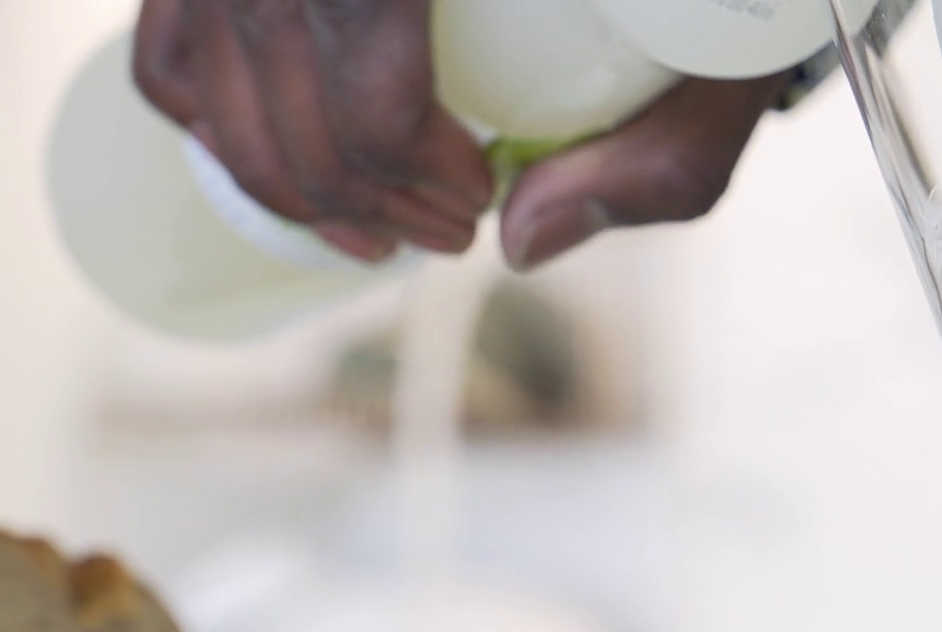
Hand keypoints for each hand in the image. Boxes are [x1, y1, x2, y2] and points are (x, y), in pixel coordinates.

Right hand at [133, 1, 788, 267]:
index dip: (399, 150)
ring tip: (385, 231)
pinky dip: (212, 120)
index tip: (473, 202)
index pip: (364, 39)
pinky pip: (172, 44)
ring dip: (285, 175)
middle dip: (349, 180)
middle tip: (442, 234)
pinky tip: (300, 181)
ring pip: (209, 57)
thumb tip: (520, 246)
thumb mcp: (718, 90)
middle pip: (276, 54)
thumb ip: (655, 169)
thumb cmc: (701, 24)